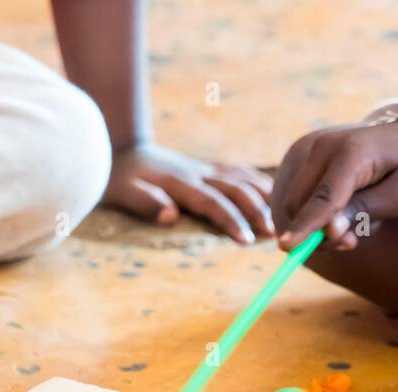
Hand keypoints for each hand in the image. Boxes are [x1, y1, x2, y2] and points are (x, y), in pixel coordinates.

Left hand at [102, 143, 273, 243]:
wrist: (115, 145)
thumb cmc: (115, 175)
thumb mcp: (122, 192)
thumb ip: (145, 202)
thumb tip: (170, 215)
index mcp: (180, 183)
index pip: (213, 203)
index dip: (232, 221)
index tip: (248, 240)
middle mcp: (197, 173)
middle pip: (235, 189)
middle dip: (256, 210)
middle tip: (272, 234)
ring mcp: (202, 168)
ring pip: (240, 176)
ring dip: (262, 195)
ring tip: (282, 213)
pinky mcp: (203, 167)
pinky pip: (236, 171)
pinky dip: (255, 179)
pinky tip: (270, 190)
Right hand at [272, 119, 397, 251]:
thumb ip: (364, 211)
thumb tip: (329, 230)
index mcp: (352, 153)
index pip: (323, 198)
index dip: (305, 226)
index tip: (286, 247)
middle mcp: (325, 146)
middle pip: (299, 202)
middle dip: (314, 232)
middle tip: (351, 242)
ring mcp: (315, 148)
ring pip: (296, 201)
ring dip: (315, 225)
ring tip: (352, 229)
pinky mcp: (311, 155)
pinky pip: (302, 195)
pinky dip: (315, 212)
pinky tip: (343, 213)